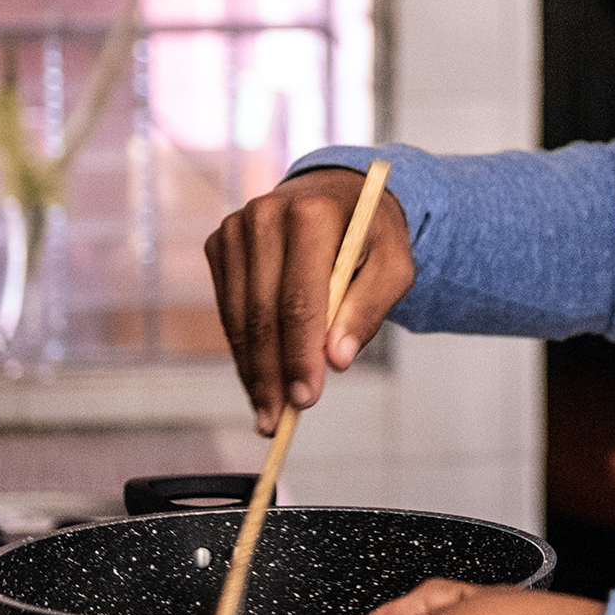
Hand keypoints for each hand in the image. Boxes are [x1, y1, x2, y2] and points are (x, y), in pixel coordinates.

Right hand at [205, 167, 414, 433]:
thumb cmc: (370, 236)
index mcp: (312, 214)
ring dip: (251, 370)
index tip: (305, 400)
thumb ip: (369, 310)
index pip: (300, 299)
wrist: (337, 195)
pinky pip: (227, 309)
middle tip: (279, 420)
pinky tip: (258, 379)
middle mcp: (265, 214)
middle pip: (262, 313)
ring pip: (238, 316)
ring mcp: (235, 228)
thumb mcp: (394, 267)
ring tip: (267, 412)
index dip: (300, 355)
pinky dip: (242, 348)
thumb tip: (336, 359)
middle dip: (271, 373)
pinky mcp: (219, 244)